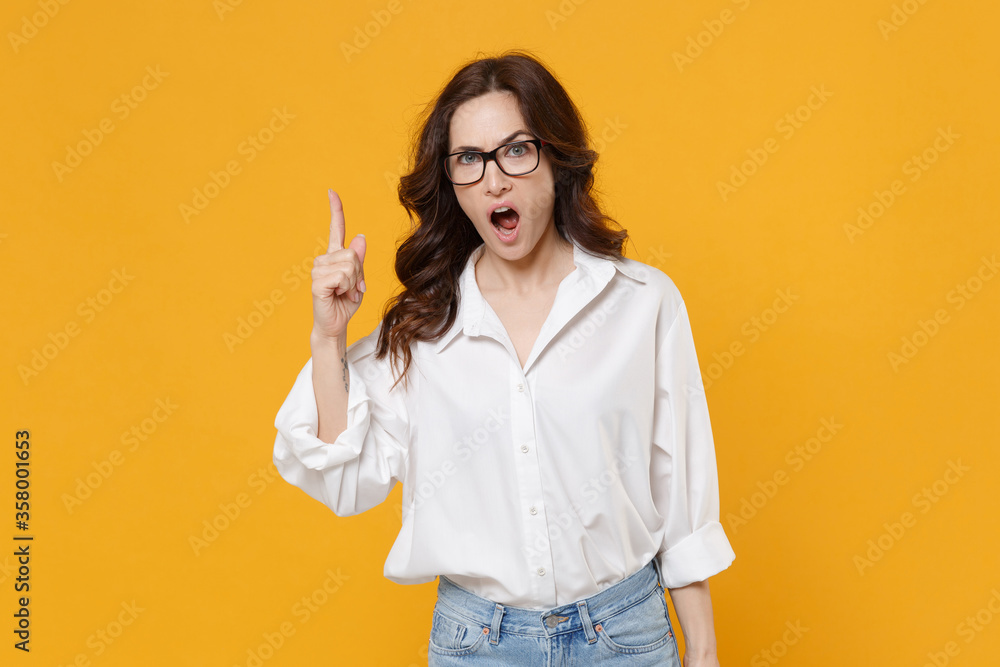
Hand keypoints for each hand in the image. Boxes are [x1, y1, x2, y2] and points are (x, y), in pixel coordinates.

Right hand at [310, 189, 366, 341]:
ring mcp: (318, 270)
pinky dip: (346, 287)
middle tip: (351, 288)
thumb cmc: (345, 303)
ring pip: (349, 265)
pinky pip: (341, 276)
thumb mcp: (359, 280)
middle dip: (359, 274)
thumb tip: (360, 236)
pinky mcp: (316, 282)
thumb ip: (359, 260)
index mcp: (335, 256)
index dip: (336, 210)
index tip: (331, 192)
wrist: (336, 325)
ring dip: (353, 282)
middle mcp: (324, 259)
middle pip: (352, 254)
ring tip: (343, 292)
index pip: (336, 229)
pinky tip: (337, 295)